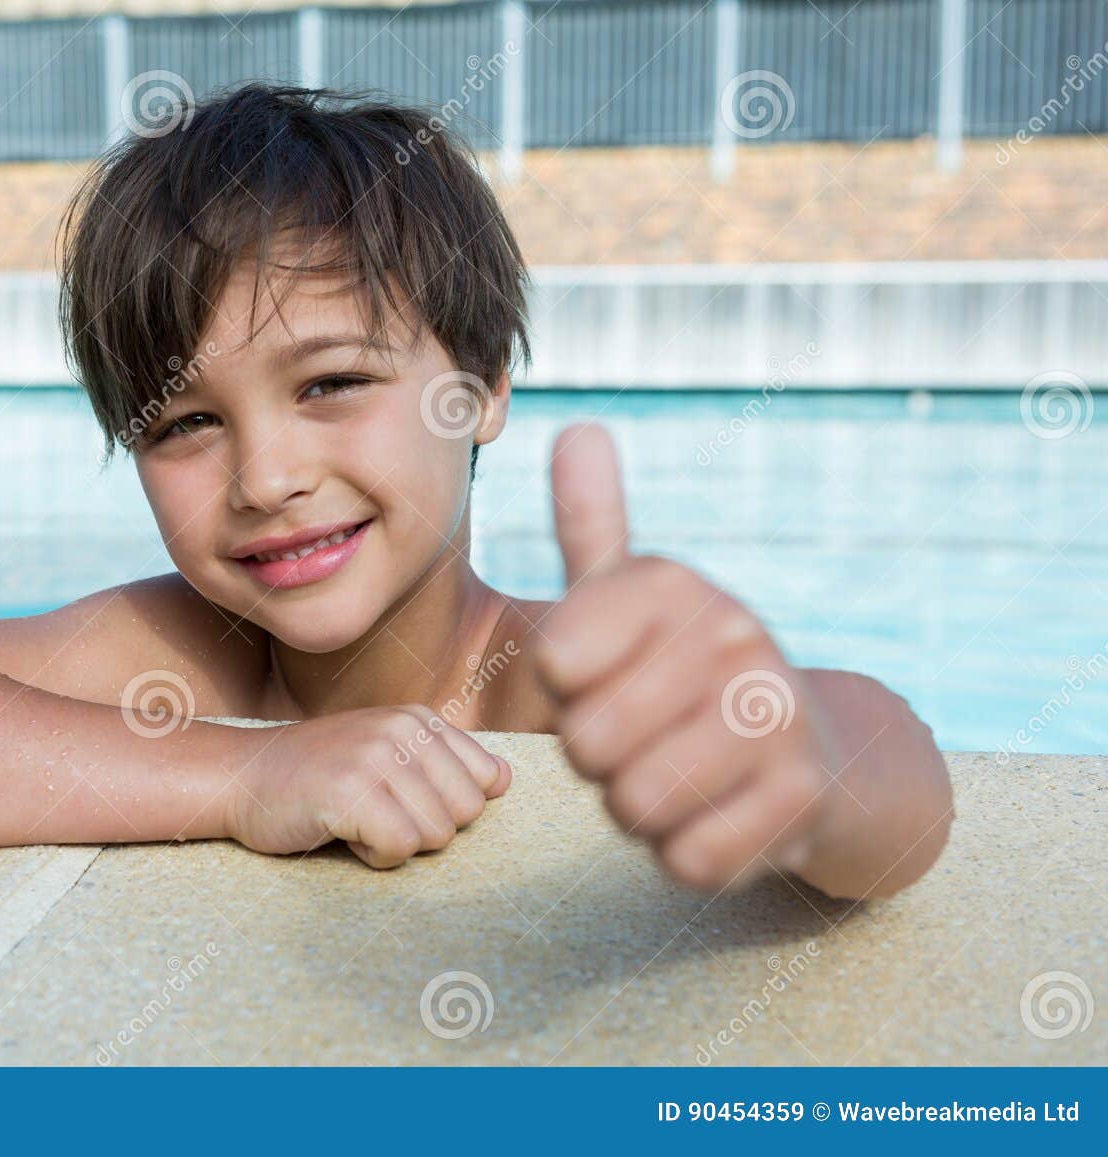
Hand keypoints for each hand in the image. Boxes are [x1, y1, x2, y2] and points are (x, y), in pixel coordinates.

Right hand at [224, 705, 511, 868]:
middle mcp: (402, 730)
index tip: (402, 799)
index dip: (447, 806)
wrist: (241, 777)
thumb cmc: (316, 775)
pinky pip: (399, 847)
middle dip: (425, 828)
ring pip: (437, 835)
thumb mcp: (385, 753)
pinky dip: (373, 855)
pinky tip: (343, 832)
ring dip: (395, 843)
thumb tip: (505, 779)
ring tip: (355, 817)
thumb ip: (443, 762)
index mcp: (418, 719)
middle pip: (466, 813)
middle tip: (375, 811)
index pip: (487, 780)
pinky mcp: (350, 791)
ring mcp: (375, 757)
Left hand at [534, 423, 839, 891]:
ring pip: (633, 803)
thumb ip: (591, 524)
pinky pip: (686, 857)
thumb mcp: (633, 597)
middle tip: (644, 738)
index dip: (568, 693)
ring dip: (640, 810)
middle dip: (599, 761)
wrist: (815, 751)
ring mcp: (775, 715)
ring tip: (677, 774)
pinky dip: (687, 853)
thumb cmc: (683, 673)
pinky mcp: (800, 800)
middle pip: (587, 743)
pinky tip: (718, 817)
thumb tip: (577, 425)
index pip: (556, 664)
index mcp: (673, 584)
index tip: (606, 678)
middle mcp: (733, 633)